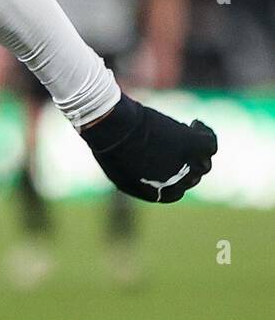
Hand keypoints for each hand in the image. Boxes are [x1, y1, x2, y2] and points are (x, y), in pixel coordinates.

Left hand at [80, 94, 217, 202]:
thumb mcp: (119, 171)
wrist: (113, 128)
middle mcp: (174, 184)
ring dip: (198, 151)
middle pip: (192, 177)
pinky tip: (195, 124)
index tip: (171, 162)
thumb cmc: (109, 145)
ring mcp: (185, 165)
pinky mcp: (192, 145)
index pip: (175, 191)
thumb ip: (138, 178)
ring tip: (189, 134)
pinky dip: (207, 134)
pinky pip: (210, 143)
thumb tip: (148, 176)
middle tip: (177, 146)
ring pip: (204, 164)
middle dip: (186, 163)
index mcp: (155, 194)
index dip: (175, 177)